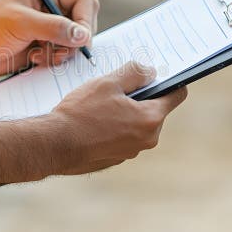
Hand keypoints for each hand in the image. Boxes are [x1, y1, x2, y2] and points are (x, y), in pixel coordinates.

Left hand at [0, 0, 98, 78]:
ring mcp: (49, 24)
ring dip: (62, 52)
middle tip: (57, 51)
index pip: (83, 2)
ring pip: (76, 41)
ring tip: (39, 55)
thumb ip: (54, 28)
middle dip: (73, 41)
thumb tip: (83, 36)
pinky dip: (54, 59)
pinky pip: (64, 53)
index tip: (80, 41)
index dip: (85, 22)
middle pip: (84, 23)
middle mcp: (51, 4)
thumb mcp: (21, 24)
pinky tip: (34, 58)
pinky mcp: (45, 43)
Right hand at [47, 61, 187, 175]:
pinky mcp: (115, 159)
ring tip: (99, 105)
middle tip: (116, 88)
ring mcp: (131, 151)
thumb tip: (150, 72)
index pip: (177, 95)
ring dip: (125, 113)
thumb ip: (135, 73)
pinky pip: (122, 137)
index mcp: (150, 118)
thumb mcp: (109, 83)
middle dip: (140, 97)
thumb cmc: (81, 113)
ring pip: (136, 124)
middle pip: (154, 110)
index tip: (157, 74)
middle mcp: (147, 139)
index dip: (170, 81)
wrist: (55, 144)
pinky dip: (113, 128)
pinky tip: (93, 121)